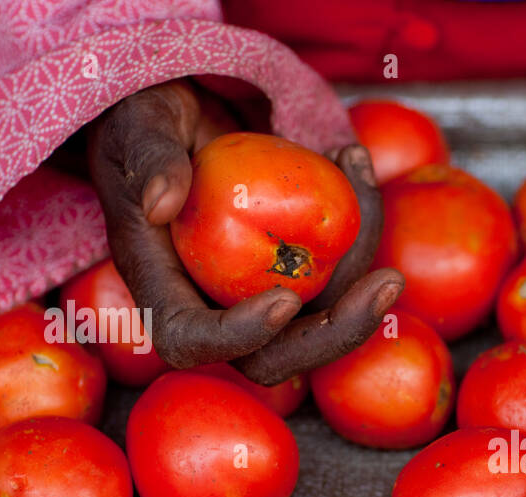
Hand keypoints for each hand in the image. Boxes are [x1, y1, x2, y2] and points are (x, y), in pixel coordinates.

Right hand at [88, 80, 401, 383]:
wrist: (173, 111)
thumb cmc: (142, 116)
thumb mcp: (136, 122)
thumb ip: (147, 158)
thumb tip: (160, 203)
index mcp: (159, 284)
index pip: (191, 339)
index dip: (240, 336)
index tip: (285, 299)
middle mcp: (211, 301)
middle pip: (277, 355)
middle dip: (340, 330)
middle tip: (388, 282)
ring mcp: (256, 290)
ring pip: (322, 313)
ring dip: (361, 253)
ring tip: (356, 164)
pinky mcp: (291, 268)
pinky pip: (336, 269)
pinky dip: (359, 222)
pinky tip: (353, 160)